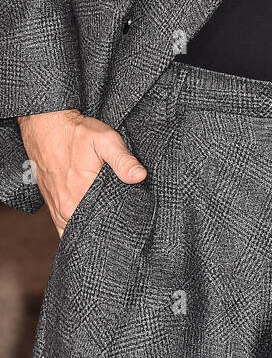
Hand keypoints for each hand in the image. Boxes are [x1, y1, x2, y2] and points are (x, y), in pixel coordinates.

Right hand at [18, 109, 146, 237]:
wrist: (45, 126)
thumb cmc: (75, 132)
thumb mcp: (105, 140)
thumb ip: (123, 160)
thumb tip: (140, 176)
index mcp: (80, 196)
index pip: (106, 222)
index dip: (121, 221)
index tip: (132, 216)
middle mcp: (65, 209)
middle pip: (92, 229)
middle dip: (108, 225)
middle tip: (122, 216)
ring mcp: (57, 210)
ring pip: (77, 231)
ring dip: (92, 227)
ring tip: (107, 217)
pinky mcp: (52, 207)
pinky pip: (64, 228)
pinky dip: (77, 228)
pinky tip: (90, 221)